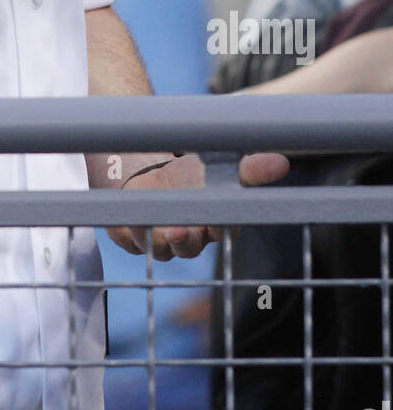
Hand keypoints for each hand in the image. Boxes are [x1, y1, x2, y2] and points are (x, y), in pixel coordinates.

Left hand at [107, 150, 289, 260]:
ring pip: (157, 247)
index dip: (220, 228)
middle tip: (182, 229)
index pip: (222, 232)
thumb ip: (249, 170)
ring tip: (152, 224)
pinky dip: (126, 229)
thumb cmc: (192, 177)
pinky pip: (128, 238)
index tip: (218, 221)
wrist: (152, 175)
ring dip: (154, 236)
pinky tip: (127, 216)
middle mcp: (188, 238)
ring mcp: (158, 239)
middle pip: (189, 246)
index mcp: (213, 225)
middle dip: (185, 239)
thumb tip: (282, 162)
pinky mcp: (131, 236)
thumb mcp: (221, 168)